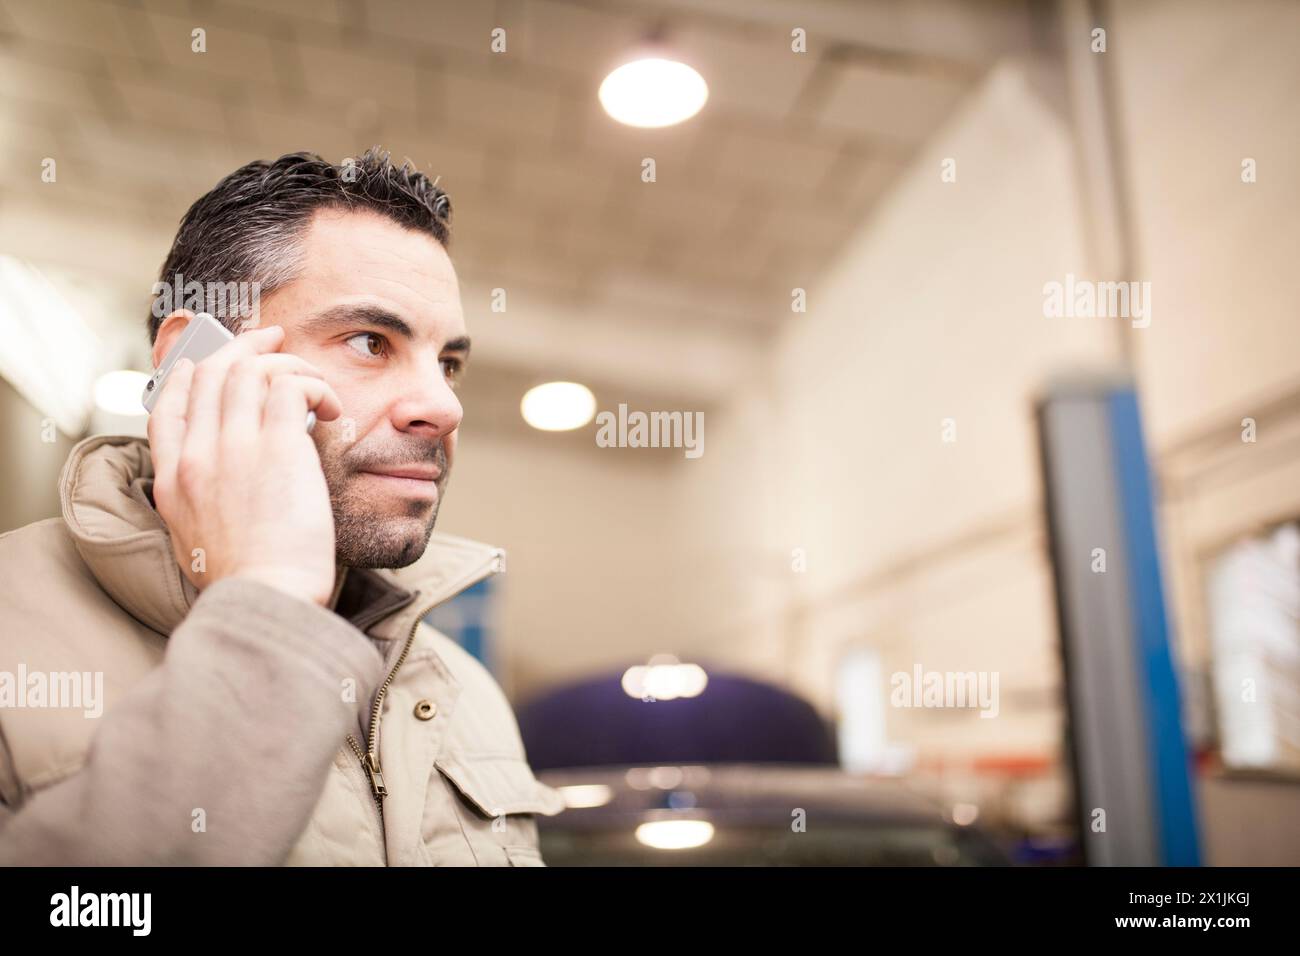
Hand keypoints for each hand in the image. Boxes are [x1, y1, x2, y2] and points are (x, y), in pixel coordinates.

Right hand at [147, 325, 342, 605]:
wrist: (267, 596)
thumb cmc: (248, 584)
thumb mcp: (196, 547)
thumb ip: (199, 511)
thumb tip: (220, 497)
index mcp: (170, 482)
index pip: (167, 406)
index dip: (188, 374)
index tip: (209, 361)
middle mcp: (195, 456)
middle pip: (209, 375)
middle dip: (242, 347)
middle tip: (272, 336)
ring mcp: (232, 447)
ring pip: (250, 370)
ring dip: (286, 363)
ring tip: (314, 380)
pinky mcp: (276, 446)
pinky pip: (291, 386)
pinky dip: (314, 385)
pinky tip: (332, 408)